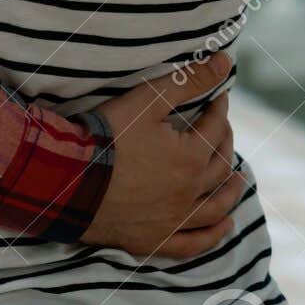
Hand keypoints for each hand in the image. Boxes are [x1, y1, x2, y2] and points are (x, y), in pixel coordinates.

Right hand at [81, 54, 243, 259]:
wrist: (68, 182)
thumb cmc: (106, 138)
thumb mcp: (147, 101)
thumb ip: (187, 81)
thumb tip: (224, 60)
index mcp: (192, 157)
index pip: (215, 128)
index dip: (219, 109)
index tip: (217, 98)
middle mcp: (190, 192)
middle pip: (220, 166)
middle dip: (225, 143)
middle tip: (221, 131)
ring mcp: (173, 219)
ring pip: (215, 208)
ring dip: (230, 192)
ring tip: (237, 180)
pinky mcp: (154, 240)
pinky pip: (192, 243)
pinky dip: (212, 235)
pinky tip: (224, 226)